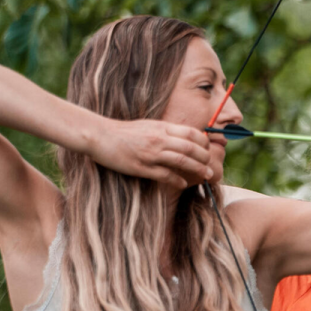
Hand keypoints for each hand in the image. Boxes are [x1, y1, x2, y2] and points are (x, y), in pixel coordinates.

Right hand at [87, 118, 219, 189]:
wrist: (100, 135)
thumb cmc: (124, 132)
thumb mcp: (148, 126)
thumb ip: (166, 131)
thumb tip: (185, 138)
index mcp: (161, 128)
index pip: (191, 133)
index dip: (204, 143)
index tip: (208, 150)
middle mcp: (159, 139)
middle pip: (191, 148)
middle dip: (205, 158)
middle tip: (211, 167)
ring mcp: (150, 154)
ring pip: (182, 161)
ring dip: (197, 169)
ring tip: (206, 175)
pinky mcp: (141, 167)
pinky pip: (165, 175)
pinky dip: (177, 180)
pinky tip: (183, 184)